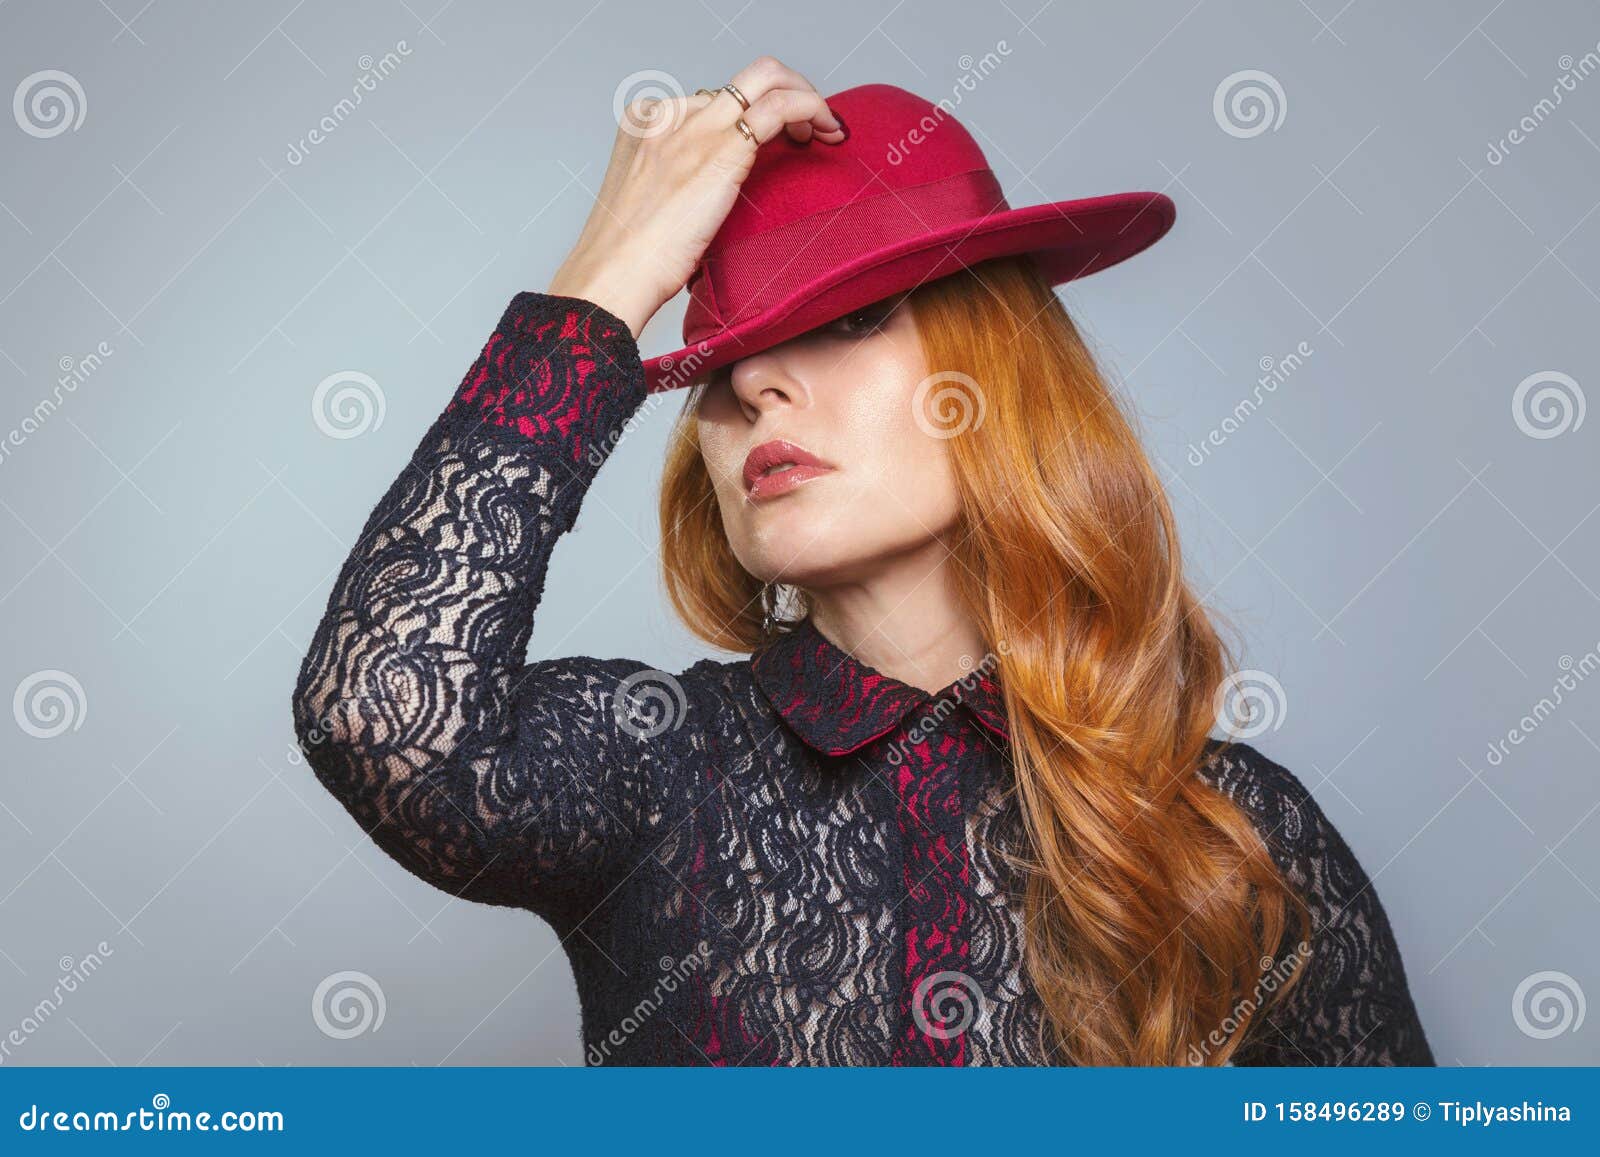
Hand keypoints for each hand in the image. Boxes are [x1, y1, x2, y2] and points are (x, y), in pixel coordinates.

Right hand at [548, 56, 844, 337]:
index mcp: (645, 123)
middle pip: (742, 81)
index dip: (750, 114)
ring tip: (825, 131)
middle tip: (810, 126)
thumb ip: (680, 185)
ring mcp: (695, 127)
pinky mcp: (723, 150)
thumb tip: (715, 195)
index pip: (712, 99)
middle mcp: (669, 113)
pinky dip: (813, 110)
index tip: (773, 137)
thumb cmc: (630, 260)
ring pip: (767, 79)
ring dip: (805, 99)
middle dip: (786, 92)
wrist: (614, 275)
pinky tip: (828, 132)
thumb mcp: (651, 207)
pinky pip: (781, 108)